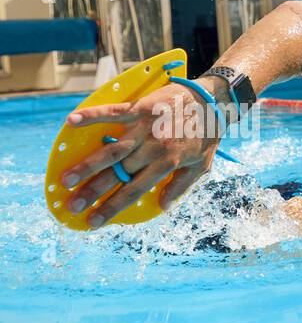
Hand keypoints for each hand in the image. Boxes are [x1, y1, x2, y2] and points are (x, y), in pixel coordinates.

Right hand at [60, 80, 222, 227]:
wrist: (215, 102)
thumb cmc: (206, 136)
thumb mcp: (201, 167)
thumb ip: (180, 187)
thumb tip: (161, 207)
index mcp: (167, 164)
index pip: (134, 191)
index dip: (112, 207)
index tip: (93, 221)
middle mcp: (153, 148)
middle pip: (118, 174)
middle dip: (93, 192)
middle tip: (71, 206)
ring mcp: (145, 127)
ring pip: (112, 150)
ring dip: (87, 164)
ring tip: (66, 178)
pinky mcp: (140, 107)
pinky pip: (113, 112)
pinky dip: (92, 116)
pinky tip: (71, 121)